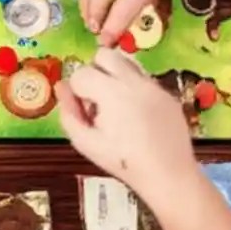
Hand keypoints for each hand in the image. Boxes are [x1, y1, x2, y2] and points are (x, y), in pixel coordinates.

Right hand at [56, 48, 197, 194]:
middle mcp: (134, 81)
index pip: (81, 73)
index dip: (77, 92)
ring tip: (117, 105)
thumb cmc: (124, 162)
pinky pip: (144, 79)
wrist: (168, 174)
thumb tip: (61, 88)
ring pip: (127, 62)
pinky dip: (135, 89)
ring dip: (115, 76)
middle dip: (95, 71)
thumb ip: (68, 113)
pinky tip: (137, 115)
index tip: (85, 111)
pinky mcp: (167, 93)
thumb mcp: (86, 144)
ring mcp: (153, 85)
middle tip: (98, 98)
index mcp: (111, 92)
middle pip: (105, 55)